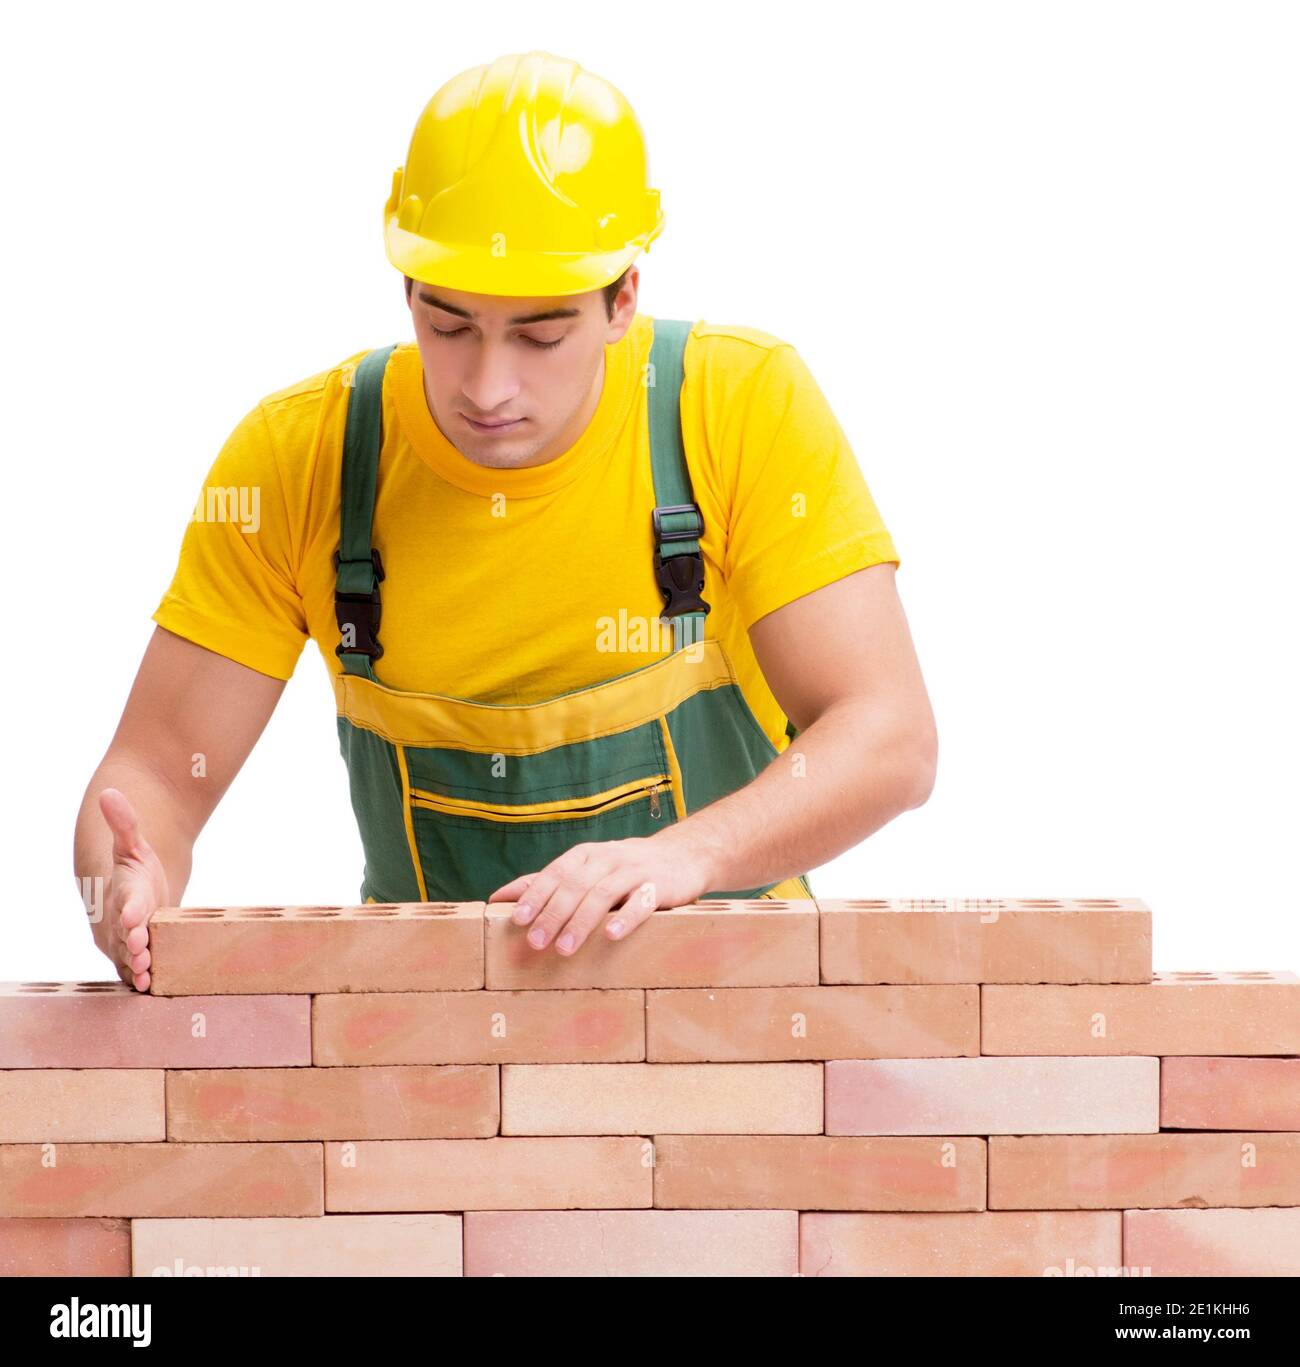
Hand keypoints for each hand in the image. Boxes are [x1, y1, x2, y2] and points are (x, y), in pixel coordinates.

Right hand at [95, 788, 169, 991]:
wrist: (131, 895)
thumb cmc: (135, 871)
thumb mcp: (133, 845)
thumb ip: (124, 823)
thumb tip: (109, 792)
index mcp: (123, 891)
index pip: (125, 900)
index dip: (128, 908)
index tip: (132, 915)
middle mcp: (121, 920)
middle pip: (126, 933)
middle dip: (134, 941)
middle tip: (143, 949)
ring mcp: (126, 940)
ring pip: (129, 955)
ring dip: (137, 964)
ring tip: (146, 972)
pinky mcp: (133, 956)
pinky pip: (133, 969)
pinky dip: (138, 978)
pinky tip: (148, 987)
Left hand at [486, 827, 719, 955]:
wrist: (682, 856)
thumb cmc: (623, 869)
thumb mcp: (585, 870)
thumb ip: (546, 884)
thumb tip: (497, 899)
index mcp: (585, 856)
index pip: (555, 873)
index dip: (536, 895)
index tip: (517, 920)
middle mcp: (607, 859)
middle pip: (575, 886)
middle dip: (553, 914)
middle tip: (536, 942)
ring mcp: (634, 871)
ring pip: (603, 894)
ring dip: (581, 922)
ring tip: (564, 949)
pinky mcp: (659, 886)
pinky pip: (641, 902)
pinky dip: (625, 918)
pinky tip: (611, 935)